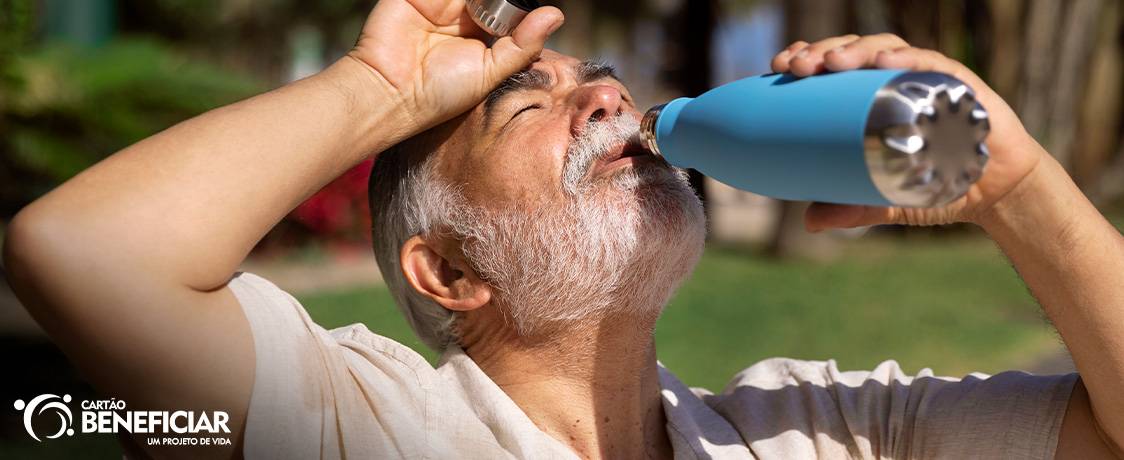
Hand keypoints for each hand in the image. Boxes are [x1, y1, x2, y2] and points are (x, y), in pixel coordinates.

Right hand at [348, 0, 562, 133]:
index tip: (527, 8)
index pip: (511, 7)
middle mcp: (465, 14)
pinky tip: (467, 3)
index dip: (519, 5)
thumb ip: (522, 44)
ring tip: (479, 14)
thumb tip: (556, 14)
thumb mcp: (491, 72)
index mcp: (485, 33)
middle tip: (492, 16)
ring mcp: (442, 1)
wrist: (390, 93)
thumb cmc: (441, 93)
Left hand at [770, 34, 1046, 229]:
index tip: (778, 67)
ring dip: (855, 50)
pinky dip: (906, 60)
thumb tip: (809, 222)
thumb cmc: (939, 185)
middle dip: (820, 51)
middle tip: (795, 66)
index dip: (806, 58)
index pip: (834, 67)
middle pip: (852, 51)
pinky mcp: (960, 83)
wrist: (997, 192)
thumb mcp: (886, 199)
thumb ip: (851, 209)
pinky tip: (883, 62)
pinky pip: (931, 63)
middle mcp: (897, 81)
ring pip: (885, 49)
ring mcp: (928, 78)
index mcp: (873, 98)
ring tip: (830, 62)